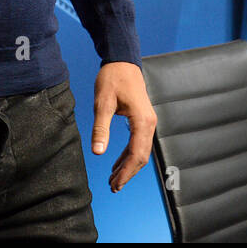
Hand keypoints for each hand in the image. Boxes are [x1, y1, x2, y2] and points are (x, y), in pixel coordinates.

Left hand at [91, 62, 156, 192]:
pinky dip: (129, 155)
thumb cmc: (113, 78)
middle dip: (128, 173)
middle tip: (113, 187)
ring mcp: (148, 122)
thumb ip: (101, 128)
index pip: (136, 154)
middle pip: (141, 156)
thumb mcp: (102, 103)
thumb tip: (97, 152)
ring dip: (128, 166)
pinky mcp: (143, 120)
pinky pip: (138, 143)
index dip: (126, 172)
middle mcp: (149, 123)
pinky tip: (117, 164)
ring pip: (141, 151)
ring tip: (114, 180)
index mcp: (142, 121)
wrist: (122, 61)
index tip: (115, 184)